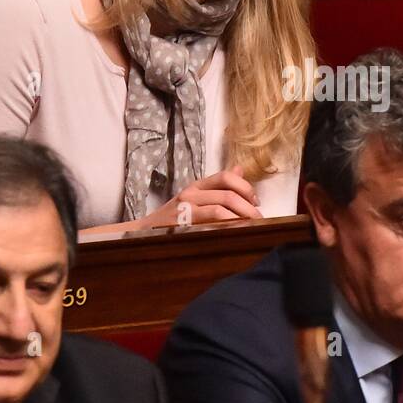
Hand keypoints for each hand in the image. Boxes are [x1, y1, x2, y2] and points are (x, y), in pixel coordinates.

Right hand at [134, 165, 262, 227]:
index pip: (225, 177)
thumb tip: (240, 169)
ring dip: (241, 217)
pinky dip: (226, 226)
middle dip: (249, 206)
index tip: (256, 201)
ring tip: (251, 226)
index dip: (245, 187)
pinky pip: (209, 223)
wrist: (143, 232)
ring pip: (220, 208)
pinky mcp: (182, 225)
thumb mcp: (195, 197)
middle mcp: (191, 193)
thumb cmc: (172, 217)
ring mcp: (186, 209)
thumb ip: (218, 186)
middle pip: (228, 192)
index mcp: (197, 185)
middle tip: (259, 219)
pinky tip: (234, 232)